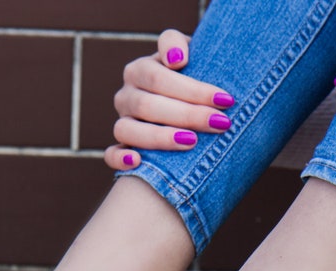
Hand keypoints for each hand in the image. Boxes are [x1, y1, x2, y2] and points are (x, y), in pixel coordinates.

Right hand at [104, 29, 235, 170]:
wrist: (189, 103)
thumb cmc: (194, 75)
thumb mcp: (190, 52)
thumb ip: (176, 44)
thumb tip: (177, 60)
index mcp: (139, 70)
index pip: (158, 78)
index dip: (191, 89)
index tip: (225, 99)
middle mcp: (126, 95)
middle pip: (148, 105)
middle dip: (187, 115)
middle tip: (220, 123)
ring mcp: (122, 122)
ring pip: (127, 130)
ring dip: (160, 137)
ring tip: (192, 142)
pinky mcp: (121, 147)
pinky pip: (111, 154)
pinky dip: (119, 158)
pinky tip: (137, 161)